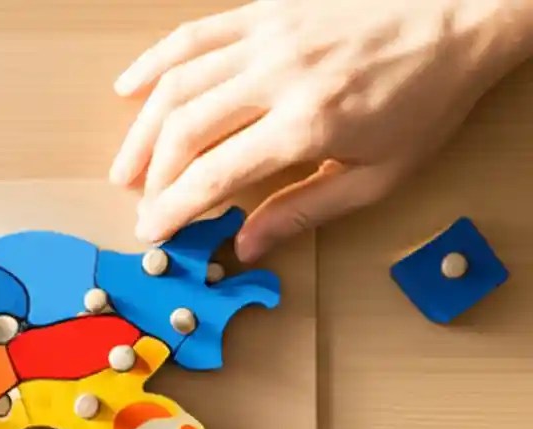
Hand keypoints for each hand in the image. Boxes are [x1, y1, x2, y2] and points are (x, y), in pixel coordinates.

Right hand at [110, 0, 532, 259]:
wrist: (460, 16)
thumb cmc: (426, 98)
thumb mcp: (378, 174)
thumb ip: (305, 210)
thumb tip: (247, 245)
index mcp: (308, 124)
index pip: (215, 175)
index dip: (173, 208)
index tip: (151, 230)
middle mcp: (278, 77)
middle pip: (185, 131)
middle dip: (153, 176)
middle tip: (141, 203)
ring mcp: (267, 37)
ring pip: (177, 85)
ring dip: (142, 129)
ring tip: (126, 164)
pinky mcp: (264, 10)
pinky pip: (192, 35)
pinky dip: (154, 63)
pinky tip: (130, 88)